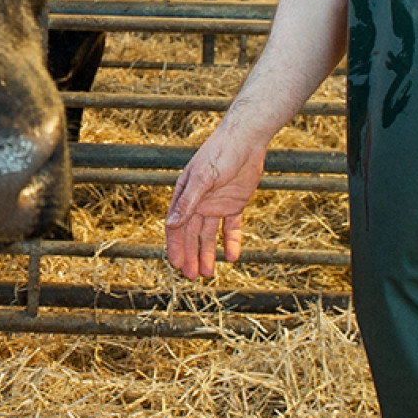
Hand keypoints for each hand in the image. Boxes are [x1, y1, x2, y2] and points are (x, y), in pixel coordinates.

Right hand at [164, 122, 265, 279]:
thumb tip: (171, 224)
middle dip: (191, 255)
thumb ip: (188, 202)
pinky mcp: (234, 204)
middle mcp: (198, 201)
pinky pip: (231, 228)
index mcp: (186, 193)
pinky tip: (232, 257)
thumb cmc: (220, 153)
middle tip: (193, 277)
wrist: (247, 140)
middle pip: (192, 233)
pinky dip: (231, 242)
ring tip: (209, 273)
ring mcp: (216, 203)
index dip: (176, 245)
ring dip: (208, 253)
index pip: (176, 224)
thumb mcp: (203, 178)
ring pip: (210, 234)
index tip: (177, 264)